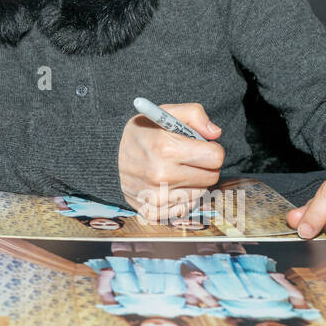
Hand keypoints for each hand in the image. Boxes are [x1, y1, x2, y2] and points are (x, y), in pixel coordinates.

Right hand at [117, 103, 224, 223]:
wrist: (109, 157)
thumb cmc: (143, 133)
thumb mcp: (165, 112)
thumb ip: (194, 114)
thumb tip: (216, 133)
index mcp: (165, 148)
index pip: (215, 157)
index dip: (211, 149)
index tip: (201, 147)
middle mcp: (161, 175)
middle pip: (211, 176)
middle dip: (204, 166)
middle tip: (188, 159)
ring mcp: (156, 197)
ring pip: (200, 193)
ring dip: (193, 182)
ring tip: (175, 171)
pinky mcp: (153, 212)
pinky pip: (186, 208)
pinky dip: (182, 197)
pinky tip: (168, 186)